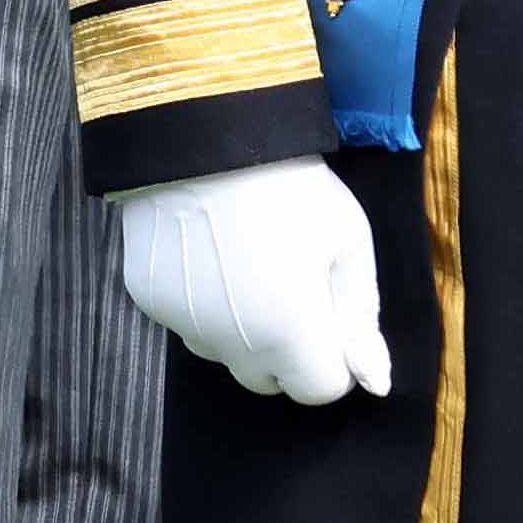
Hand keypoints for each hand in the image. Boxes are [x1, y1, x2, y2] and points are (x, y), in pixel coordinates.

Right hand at [106, 158, 389, 403]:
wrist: (202, 132)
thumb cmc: (290, 183)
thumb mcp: (348, 240)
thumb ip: (361, 318)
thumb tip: (374, 383)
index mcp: (289, 332)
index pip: (320, 389)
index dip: (335, 356)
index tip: (331, 312)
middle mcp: (230, 343)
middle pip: (269, 380)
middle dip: (288, 350)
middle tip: (292, 285)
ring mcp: (182, 323)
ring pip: (224, 353)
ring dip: (243, 331)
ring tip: (246, 262)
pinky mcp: (148, 299)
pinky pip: (186, 321)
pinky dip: (202, 303)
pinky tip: (207, 251)